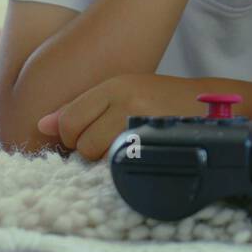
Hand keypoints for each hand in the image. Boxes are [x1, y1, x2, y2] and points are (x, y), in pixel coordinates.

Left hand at [36, 75, 199, 160]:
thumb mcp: (123, 91)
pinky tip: (136, 154)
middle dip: (89, 150)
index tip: (85, 136)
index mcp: (114, 85)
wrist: (210, 104)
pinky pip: (122, 166)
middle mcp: (127, 100)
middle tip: (108, 143)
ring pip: (100, 157)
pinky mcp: (156, 143)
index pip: (69, 119)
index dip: (72, 135)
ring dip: (107, 160)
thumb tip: (42, 125)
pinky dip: (123, 166)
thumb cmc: (162, 98)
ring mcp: (142, 122)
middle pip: (82, 142)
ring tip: (126, 146)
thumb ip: (82, 107)